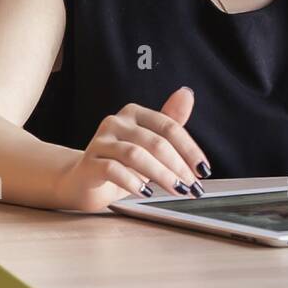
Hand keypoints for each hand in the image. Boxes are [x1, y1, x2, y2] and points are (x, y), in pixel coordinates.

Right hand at [53, 87, 211, 211]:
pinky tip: (145, 192)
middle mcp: (116, 122)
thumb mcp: (150, 144)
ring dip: (161, 175)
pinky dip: (132, 182)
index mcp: (135, 113)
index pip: (169, 127)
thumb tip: (187, 94)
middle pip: (155, 142)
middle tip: (191, 186)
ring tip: (175, 189)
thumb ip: (170, 122)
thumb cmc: (122, 162)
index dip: (189, 149)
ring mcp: (101, 141)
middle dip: (178, 166)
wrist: (85, 181)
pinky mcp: (89, 162)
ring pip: (136, 155)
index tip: (203, 170)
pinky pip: (113, 169)